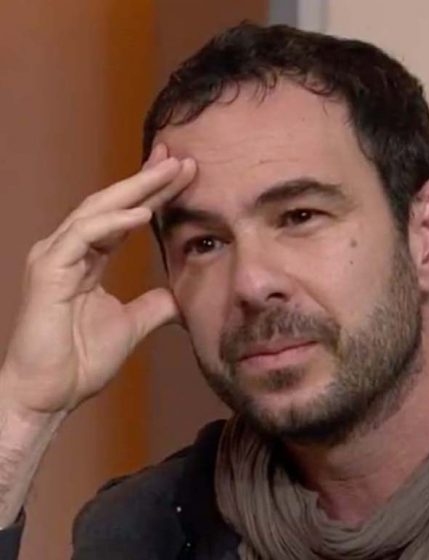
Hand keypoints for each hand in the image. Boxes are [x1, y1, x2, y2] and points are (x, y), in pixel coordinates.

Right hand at [0, 145, 194, 414]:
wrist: (49, 395)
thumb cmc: (80, 359)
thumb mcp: (132, 324)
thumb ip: (155, 305)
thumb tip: (181, 296)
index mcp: (89, 259)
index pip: (126, 217)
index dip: (154, 195)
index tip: (182, 176)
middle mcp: (71, 250)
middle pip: (114, 204)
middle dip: (148, 180)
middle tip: (179, 158)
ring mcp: (56, 257)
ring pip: (98, 210)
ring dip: (136, 190)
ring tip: (170, 171)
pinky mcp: (48, 271)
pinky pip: (82, 237)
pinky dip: (112, 223)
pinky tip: (142, 213)